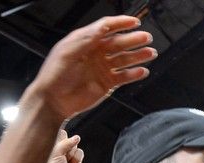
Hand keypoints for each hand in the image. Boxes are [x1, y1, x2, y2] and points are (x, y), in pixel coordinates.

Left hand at [27, 16, 156, 121]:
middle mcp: (96, 52)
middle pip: (119, 42)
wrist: (53, 100)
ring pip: (124, 59)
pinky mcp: (107, 83)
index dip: (121, 23)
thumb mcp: (68, 51)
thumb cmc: (55, 74)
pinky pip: (124, 77)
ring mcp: (102, 68)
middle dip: (134, 40)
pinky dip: (134, 74)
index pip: (106, 27)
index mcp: (85, 41)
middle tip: (147, 38)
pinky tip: (143, 71)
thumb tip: (104, 26)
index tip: (135, 22)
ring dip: (138, 56)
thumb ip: (87, 38)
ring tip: (150, 53)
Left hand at [44, 130, 83, 162]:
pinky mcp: (77, 162)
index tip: (62, 126)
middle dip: (67, 145)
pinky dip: (77, 158)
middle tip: (62, 156)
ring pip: (75, 146)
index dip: (60, 133)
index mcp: (50, 148)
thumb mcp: (56, 153)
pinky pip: (80, 153)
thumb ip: (66, 142)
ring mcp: (68, 156)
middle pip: (68, 139)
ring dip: (72, 154)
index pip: (57, 135)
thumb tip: (77, 137)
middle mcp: (59, 151)